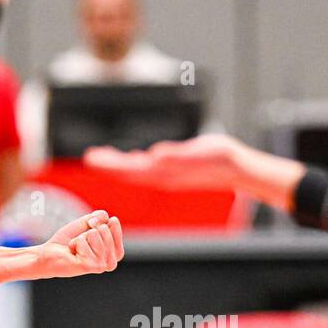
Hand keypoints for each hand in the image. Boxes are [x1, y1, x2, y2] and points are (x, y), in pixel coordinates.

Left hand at [40, 209, 123, 276]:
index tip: (87, 231)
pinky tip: (72, 254)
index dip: (97, 221)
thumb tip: (106, 218)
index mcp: (115, 252)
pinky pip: (83, 241)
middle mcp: (111, 262)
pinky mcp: (90, 266)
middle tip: (80, 242)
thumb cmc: (68, 241)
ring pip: (94, 234)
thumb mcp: (85, 224)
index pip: (113, 224)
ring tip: (76, 248)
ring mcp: (101, 266)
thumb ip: (99, 217)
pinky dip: (74, 243)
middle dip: (87, 231)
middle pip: (104, 228)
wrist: (49, 254)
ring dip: (80, 238)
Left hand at [84, 134, 247, 192]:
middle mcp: (162, 175)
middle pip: (127, 171)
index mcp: (163, 171)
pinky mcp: (174, 169)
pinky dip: (133, 162)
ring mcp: (167, 173)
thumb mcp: (198, 153)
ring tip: (101, 157)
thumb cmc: (220, 159)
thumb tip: (154, 156)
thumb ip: (176, 156)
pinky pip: (147, 166)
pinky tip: (131, 158)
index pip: (128, 169)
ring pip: (135, 169)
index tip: (91, 159)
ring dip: (117, 164)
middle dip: (108, 164)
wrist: (238, 168)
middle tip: (89, 157)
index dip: (109, 165)